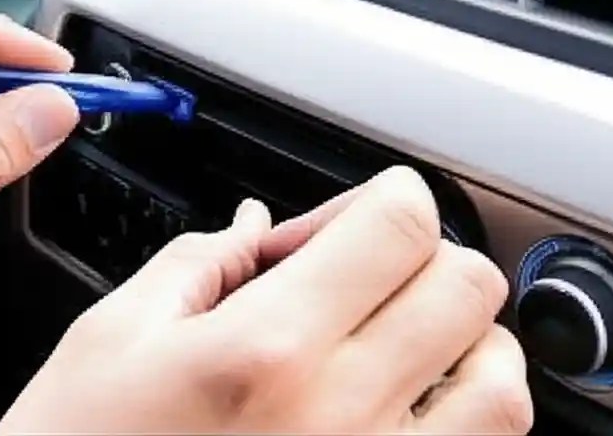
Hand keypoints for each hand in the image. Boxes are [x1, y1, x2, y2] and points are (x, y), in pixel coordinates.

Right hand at [0, 166, 532, 434]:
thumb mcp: (109, 341)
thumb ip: (199, 264)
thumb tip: (261, 227)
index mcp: (264, 352)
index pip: (401, 225)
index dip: (387, 198)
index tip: (353, 217)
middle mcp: (338, 420)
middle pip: (468, 288)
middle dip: (424, 258)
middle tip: (369, 274)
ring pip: (503, 387)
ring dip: (469, 344)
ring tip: (411, 343)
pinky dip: (467, 419)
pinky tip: (414, 410)